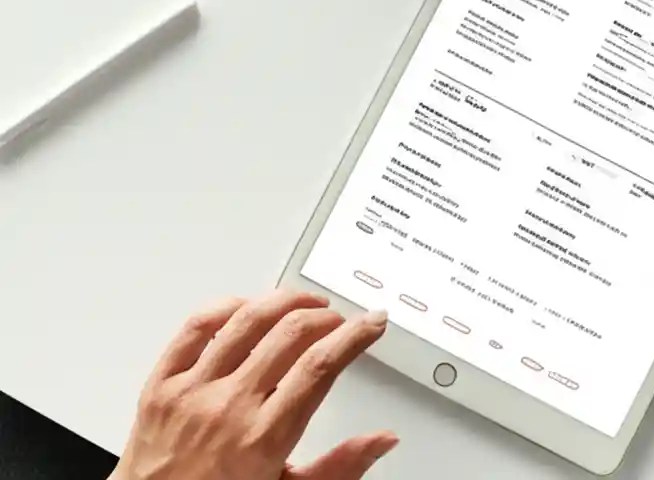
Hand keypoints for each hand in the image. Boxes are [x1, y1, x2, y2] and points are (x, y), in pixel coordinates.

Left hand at [110, 291, 397, 479]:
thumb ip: (339, 467)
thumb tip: (381, 440)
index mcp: (264, 437)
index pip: (321, 367)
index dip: (354, 336)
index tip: (372, 323)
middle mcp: (229, 407)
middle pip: (290, 335)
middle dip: (326, 317)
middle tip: (340, 320)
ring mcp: (192, 391)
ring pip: (246, 321)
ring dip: (284, 302)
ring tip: (304, 303)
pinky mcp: (161, 384)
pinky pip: (194, 328)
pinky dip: (224, 307)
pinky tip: (246, 306)